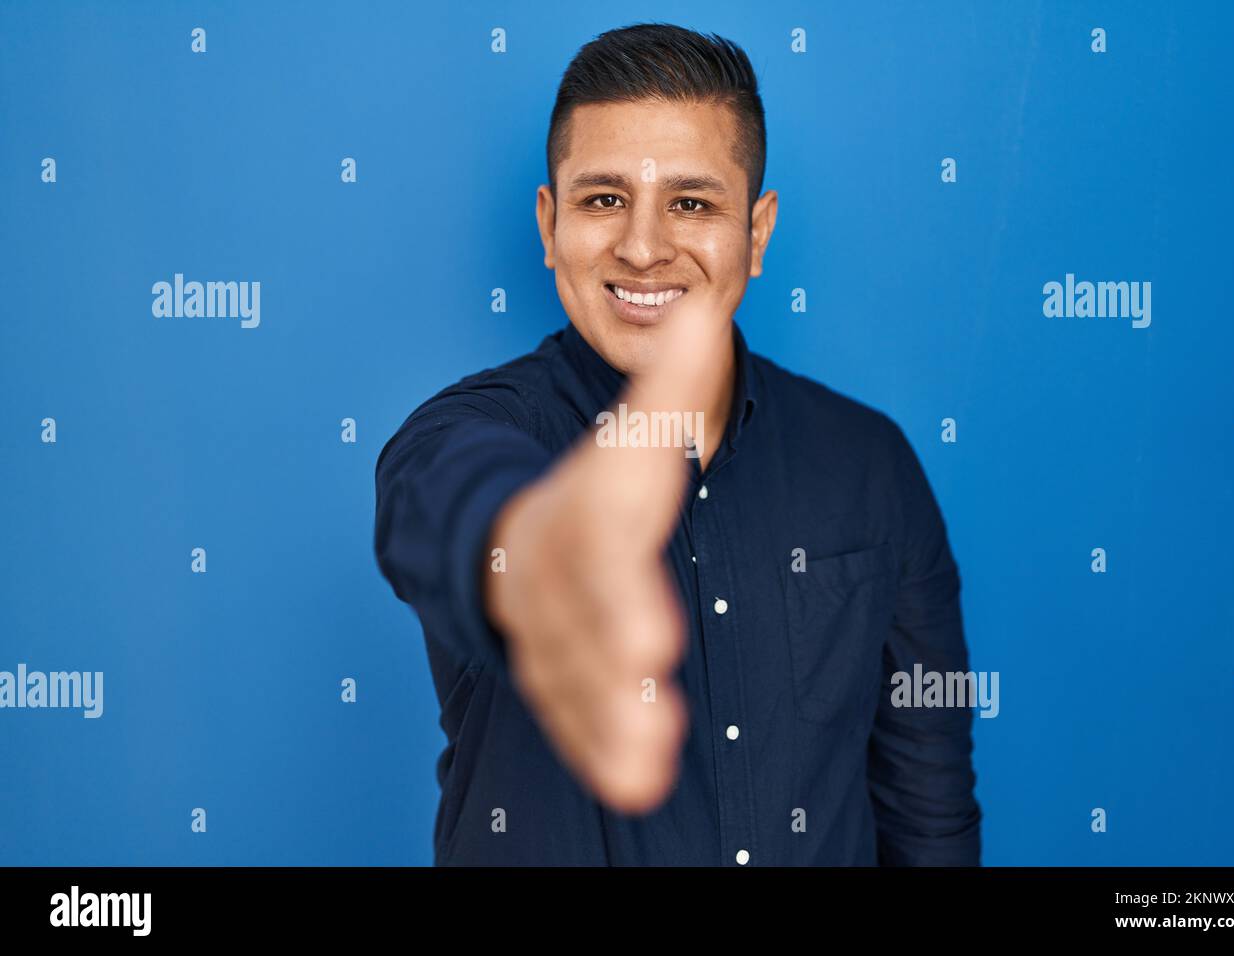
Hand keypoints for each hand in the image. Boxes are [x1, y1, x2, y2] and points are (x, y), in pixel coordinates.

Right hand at [484, 302, 721, 814]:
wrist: (509, 533)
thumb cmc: (592, 488)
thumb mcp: (629, 433)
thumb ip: (669, 383)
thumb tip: (705, 312)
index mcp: (585, 516)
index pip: (603, 549)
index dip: (626, 595)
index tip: (659, 645)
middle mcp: (559, 576)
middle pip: (582, 619)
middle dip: (611, 660)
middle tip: (649, 706)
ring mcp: (548, 628)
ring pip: (570, 676)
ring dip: (605, 723)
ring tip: (644, 776)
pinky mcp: (554, 669)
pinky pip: (566, 710)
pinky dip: (594, 745)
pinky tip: (634, 782)